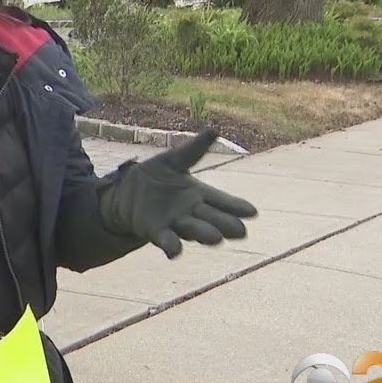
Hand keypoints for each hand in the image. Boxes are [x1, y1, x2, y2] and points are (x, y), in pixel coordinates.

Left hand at [98, 129, 257, 258]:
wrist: (129, 192)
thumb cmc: (159, 176)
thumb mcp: (175, 160)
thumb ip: (193, 150)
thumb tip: (214, 130)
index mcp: (201, 194)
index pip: (223, 202)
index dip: (236, 207)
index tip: (252, 212)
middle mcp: (193, 212)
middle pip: (213, 219)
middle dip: (225, 225)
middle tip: (240, 232)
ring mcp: (176, 223)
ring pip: (193, 230)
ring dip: (204, 235)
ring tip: (216, 239)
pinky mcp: (156, 231)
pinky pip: (167, 240)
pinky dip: (172, 246)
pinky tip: (175, 252)